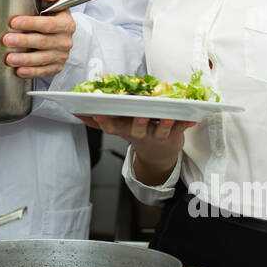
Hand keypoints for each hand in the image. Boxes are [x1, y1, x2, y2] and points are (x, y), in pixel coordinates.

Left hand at [3, 0, 75, 78]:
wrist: (58, 28)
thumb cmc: (51, 11)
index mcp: (66, 23)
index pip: (48, 24)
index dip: (31, 23)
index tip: (14, 22)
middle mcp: (65, 40)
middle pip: (43, 42)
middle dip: (23, 42)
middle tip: (6, 40)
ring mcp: (61, 55)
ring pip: (42, 59)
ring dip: (25, 59)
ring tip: (9, 58)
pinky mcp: (56, 66)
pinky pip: (44, 71)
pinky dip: (32, 72)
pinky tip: (19, 71)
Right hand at [78, 113, 194, 184]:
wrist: (157, 155)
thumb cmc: (134, 133)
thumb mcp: (115, 128)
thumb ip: (96, 120)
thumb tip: (74, 111)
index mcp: (123, 130)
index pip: (111, 127)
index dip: (103, 121)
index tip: (98, 112)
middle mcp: (139, 134)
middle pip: (136, 129)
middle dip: (137, 122)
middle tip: (138, 114)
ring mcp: (156, 136)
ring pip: (160, 130)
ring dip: (164, 125)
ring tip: (167, 118)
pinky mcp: (173, 136)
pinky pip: (180, 129)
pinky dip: (186, 124)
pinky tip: (191, 118)